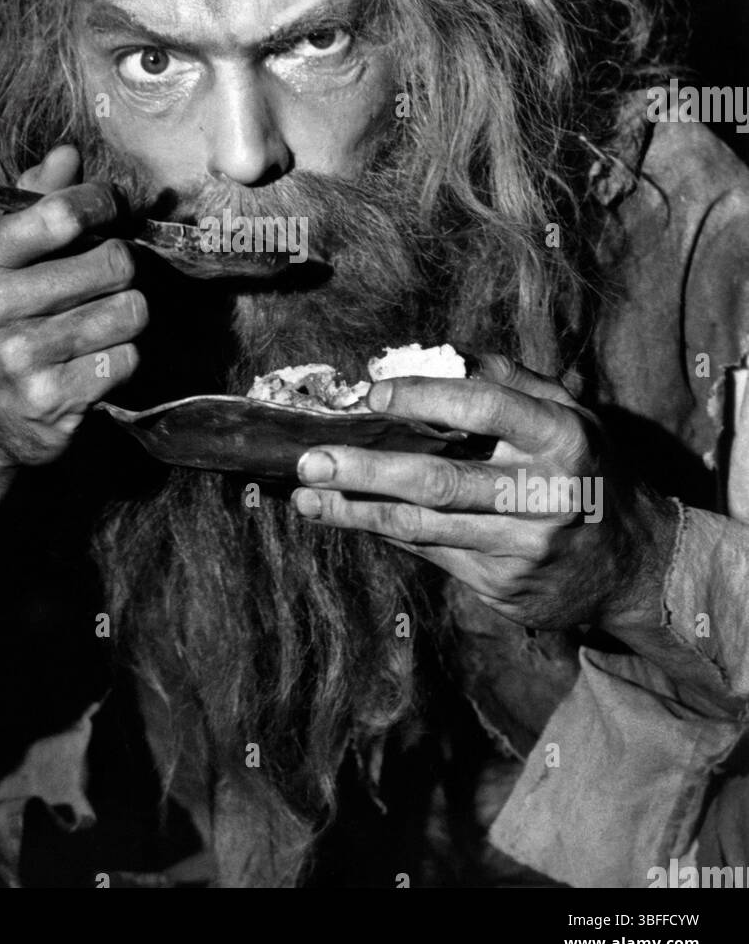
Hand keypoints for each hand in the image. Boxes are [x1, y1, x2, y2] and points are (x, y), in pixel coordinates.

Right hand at [0, 145, 147, 470]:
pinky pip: (127, 359)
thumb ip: (35, 200)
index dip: (102, 204)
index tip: (109, 210)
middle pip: (114, 264)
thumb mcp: (0, 258)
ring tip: (96, 322)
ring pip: (129, 312)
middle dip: (119, 269)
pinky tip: (91, 361)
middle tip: (102, 280)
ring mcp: (21, 360)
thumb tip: (68, 153)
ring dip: (125, 315)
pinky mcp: (53, 402)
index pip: (60, 213)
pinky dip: (120, 358)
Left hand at [291, 354, 671, 630]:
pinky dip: (383, 533)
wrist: (636, 564)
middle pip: (439, 481)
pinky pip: (431, 554)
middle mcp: (545, 495)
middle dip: (365, 471)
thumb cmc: (587, 468)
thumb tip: (426, 355)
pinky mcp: (504, 588)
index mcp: (563, 438)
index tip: (371, 392)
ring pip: (423, 527)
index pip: (484, 407)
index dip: (424, 396)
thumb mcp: (568, 413)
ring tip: (307, 496)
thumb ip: (504, 380)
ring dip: (355, 512)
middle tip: (309, 461)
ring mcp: (523, 549)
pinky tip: (345, 517)